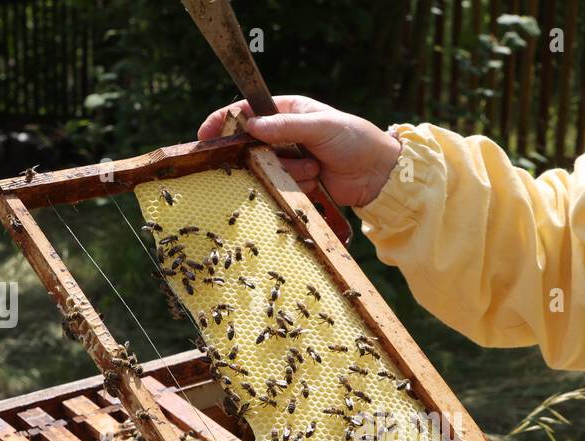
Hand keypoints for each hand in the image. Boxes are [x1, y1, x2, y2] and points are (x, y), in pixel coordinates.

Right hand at [199, 95, 401, 207]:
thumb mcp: (320, 127)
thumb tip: (251, 125)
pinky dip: (297, 186)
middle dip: (261, 156)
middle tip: (270, 162)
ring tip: (315, 169)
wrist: (378, 173)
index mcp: (289, 111)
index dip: (225, 121)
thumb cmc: (354, 139)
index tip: (206, 134)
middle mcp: (286, 133)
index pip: (248, 110)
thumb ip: (285, 127)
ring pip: (269, 168)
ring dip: (290, 172)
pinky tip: (316, 181)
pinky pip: (283, 185)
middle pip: (253, 144)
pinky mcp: (298, 181)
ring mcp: (292, 159)